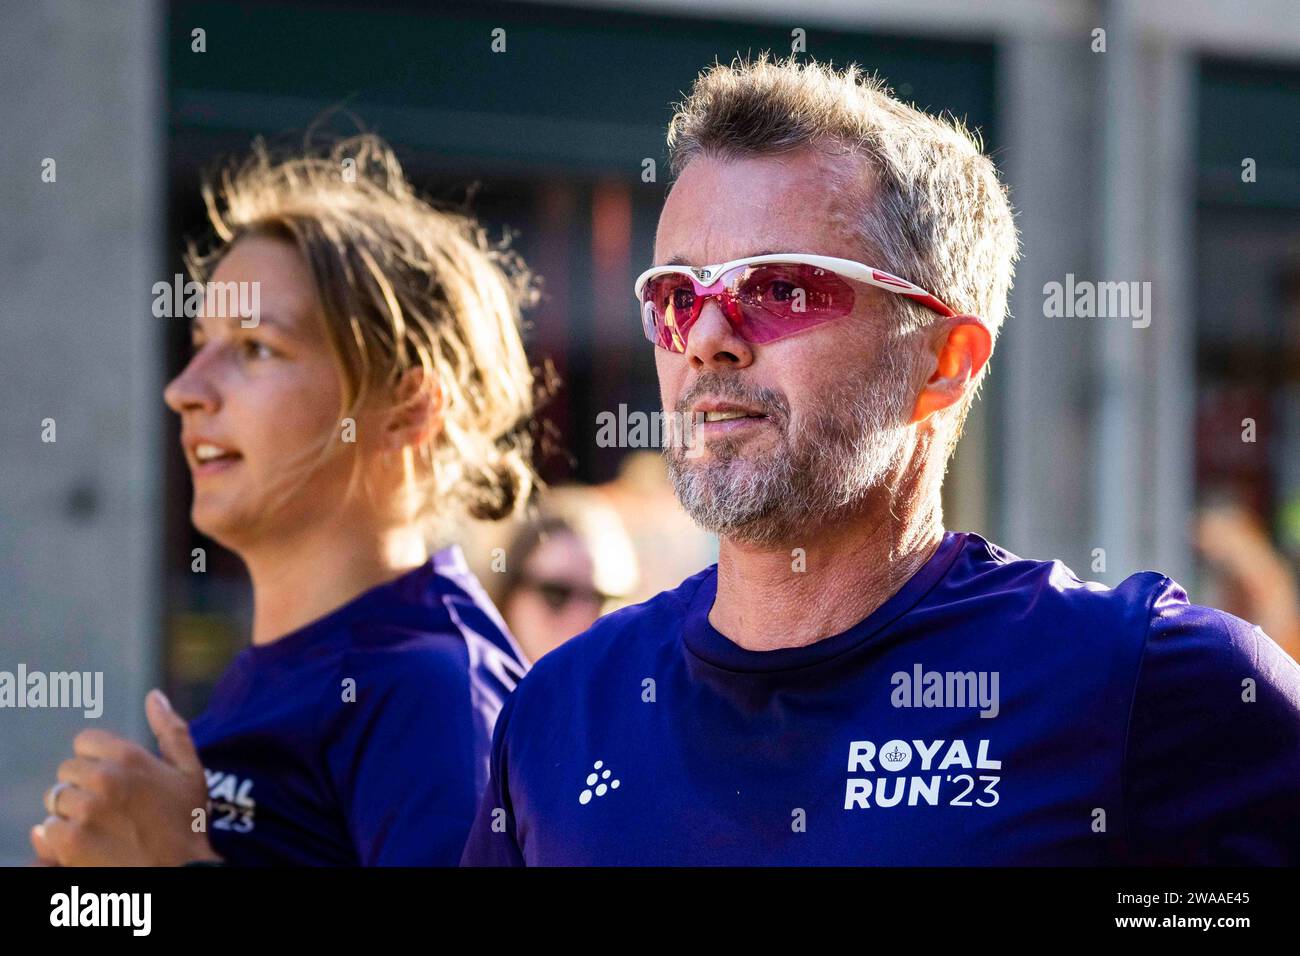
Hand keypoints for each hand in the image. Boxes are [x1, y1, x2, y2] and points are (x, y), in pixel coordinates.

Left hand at [31, 690, 221, 865]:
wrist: (179, 872)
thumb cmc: (188, 823)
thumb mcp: (190, 773)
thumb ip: (172, 731)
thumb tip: (154, 696)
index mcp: (131, 756)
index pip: (84, 742)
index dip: (97, 761)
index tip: (113, 781)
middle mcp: (105, 778)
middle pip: (67, 772)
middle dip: (83, 788)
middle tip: (109, 809)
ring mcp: (85, 810)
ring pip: (57, 801)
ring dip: (73, 814)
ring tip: (101, 829)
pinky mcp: (70, 841)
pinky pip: (49, 829)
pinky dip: (62, 839)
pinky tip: (89, 845)